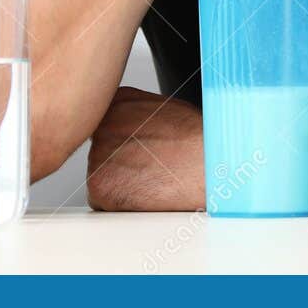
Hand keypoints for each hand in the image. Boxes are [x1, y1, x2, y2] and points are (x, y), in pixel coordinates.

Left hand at [86, 86, 204, 211]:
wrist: (209, 167)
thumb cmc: (201, 142)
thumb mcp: (168, 109)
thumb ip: (138, 114)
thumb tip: (130, 129)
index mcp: (119, 101)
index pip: (106, 126)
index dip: (126, 144)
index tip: (143, 150)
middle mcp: (104, 124)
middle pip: (101, 152)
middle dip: (120, 165)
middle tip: (151, 168)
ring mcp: (98, 154)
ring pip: (102, 178)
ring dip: (121, 185)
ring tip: (154, 180)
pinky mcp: (99, 186)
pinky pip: (102, 202)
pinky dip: (120, 205)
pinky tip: (146, 194)